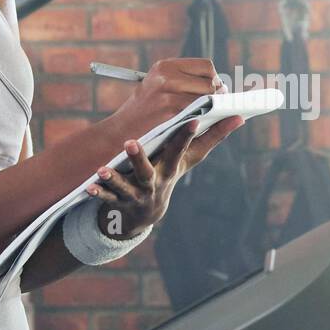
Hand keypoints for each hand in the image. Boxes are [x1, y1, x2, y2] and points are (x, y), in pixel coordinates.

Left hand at [87, 115, 244, 237]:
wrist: (146, 213)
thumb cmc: (170, 174)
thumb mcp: (190, 160)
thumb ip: (213, 138)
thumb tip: (240, 116)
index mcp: (172, 167)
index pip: (181, 149)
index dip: (187, 135)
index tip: (193, 118)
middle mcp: (155, 182)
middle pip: (148, 170)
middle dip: (140, 158)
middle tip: (131, 142)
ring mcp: (136, 193)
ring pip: (125, 187)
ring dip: (114, 179)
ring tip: (103, 169)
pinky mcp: (119, 202)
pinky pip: (107, 198)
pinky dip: (99, 193)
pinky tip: (89, 187)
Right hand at [111, 57, 225, 140]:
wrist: (121, 132)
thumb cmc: (144, 111)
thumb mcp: (158, 85)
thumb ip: (184, 80)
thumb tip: (220, 84)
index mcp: (165, 66)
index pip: (206, 66)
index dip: (214, 80)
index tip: (214, 91)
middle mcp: (167, 76)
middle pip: (211, 82)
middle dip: (215, 95)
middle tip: (211, 106)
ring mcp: (169, 94)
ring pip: (208, 99)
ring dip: (210, 109)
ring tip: (202, 114)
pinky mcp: (172, 113)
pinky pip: (200, 113)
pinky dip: (203, 119)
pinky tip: (196, 123)